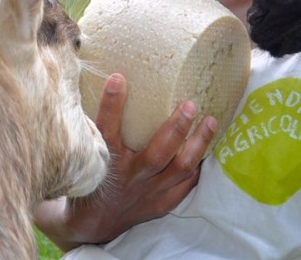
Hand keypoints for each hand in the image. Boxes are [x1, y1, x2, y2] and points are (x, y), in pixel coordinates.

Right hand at [50, 73, 217, 245]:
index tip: (119, 78)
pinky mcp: (160, 205)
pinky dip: (196, 168)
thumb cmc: (93, 177)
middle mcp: (128, 177)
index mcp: (105, 160)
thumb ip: (96, 124)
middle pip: (157, 154)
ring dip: (198, 145)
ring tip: (211, 121)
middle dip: (176, 128)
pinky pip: (185, 187)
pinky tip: (207, 150)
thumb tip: (109, 78)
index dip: (112, 105)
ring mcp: (147, 193)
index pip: (106, 129)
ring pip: (179, 169)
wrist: (93, 222)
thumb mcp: (89, 151)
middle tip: (190, 104)